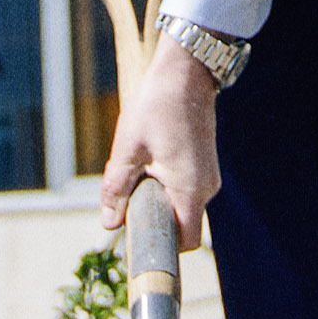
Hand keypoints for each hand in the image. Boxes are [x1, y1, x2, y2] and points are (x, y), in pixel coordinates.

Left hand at [99, 37, 224, 248]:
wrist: (186, 72)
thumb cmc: (156, 106)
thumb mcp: (127, 148)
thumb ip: (117, 189)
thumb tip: (109, 224)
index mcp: (190, 189)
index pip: (186, 241)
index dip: (162, 246)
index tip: (138, 236)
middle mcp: (206, 187)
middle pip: (182, 224)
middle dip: (155, 219)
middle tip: (128, 195)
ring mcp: (208, 176)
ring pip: (182, 206)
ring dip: (159, 200)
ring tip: (138, 169)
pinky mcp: (205, 165)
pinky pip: (186, 190)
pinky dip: (166, 186)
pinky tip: (150, 161)